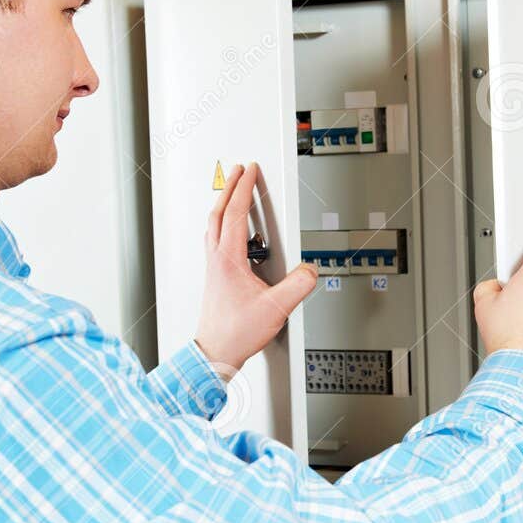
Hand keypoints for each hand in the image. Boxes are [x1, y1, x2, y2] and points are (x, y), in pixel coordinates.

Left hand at [193, 162, 318, 375]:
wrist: (215, 351)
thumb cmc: (235, 332)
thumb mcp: (275, 308)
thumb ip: (297, 286)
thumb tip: (309, 270)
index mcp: (228, 258)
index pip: (234, 213)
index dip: (244, 189)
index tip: (250, 171)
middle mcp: (216, 259)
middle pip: (218, 212)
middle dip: (229, 188)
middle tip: (239, 171)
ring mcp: (213, 267)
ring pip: (214, 225)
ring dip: (223, 205)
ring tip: (233, 193)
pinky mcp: (214, 276)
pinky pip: (215, 239)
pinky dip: (222, 224)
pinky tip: (233, 231)